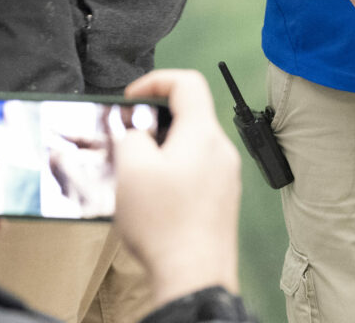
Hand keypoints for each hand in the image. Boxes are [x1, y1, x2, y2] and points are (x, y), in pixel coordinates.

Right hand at [117, 70, 240, 306]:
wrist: (194, 274)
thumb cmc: (165, 225)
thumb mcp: (131, 170)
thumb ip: (131, 137)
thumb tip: (137, 132)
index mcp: (203, 134)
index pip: (188, 83)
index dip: (155, 80)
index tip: (131, 98)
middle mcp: (222, 150)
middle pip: (190, 116)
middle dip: (154, 122)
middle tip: (127, 138)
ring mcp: (226, 176)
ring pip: (192, 146)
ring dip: (163, 150)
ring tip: (136, 173)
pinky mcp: (222, 199)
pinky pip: (197, 172)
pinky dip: (174, 173)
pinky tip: (154, 197)